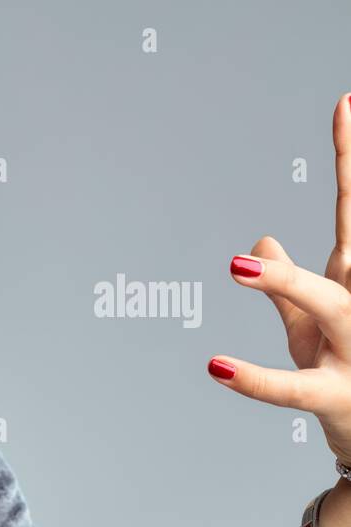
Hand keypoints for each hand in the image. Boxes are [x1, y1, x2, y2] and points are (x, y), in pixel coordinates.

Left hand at [209, 93, 350, 464]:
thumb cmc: (345, 376)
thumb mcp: (310, 328)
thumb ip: (286, 284)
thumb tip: (260, 241)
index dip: (349, 159)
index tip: (344, 105)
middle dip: (317, 225)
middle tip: (271, 194)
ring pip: (329, 308)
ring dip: (287, 284)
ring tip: (238, 266)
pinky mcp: (339, 396)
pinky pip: (294, 388)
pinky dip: (253, 379)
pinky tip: (215, 366)